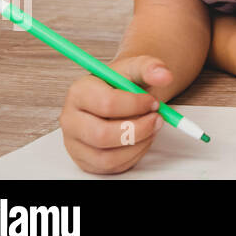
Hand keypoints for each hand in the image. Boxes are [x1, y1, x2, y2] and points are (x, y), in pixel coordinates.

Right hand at [59, 56, 172, 174]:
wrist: (117, 94)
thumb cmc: (123, 82)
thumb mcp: (136, 68)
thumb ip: (151, 67)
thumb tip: (164, 75)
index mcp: (79, 92)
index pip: (106, 104)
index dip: (136, 105)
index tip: (153, 102)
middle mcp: (71, 119)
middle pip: (102, 136)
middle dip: (138, 129)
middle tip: (156, 119)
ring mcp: (75, 143)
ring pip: (107, 157)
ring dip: (139, 144)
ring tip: (150, 128)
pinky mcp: (85, 160)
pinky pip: (111, 167)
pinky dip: (134, 156)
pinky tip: (141, 139)